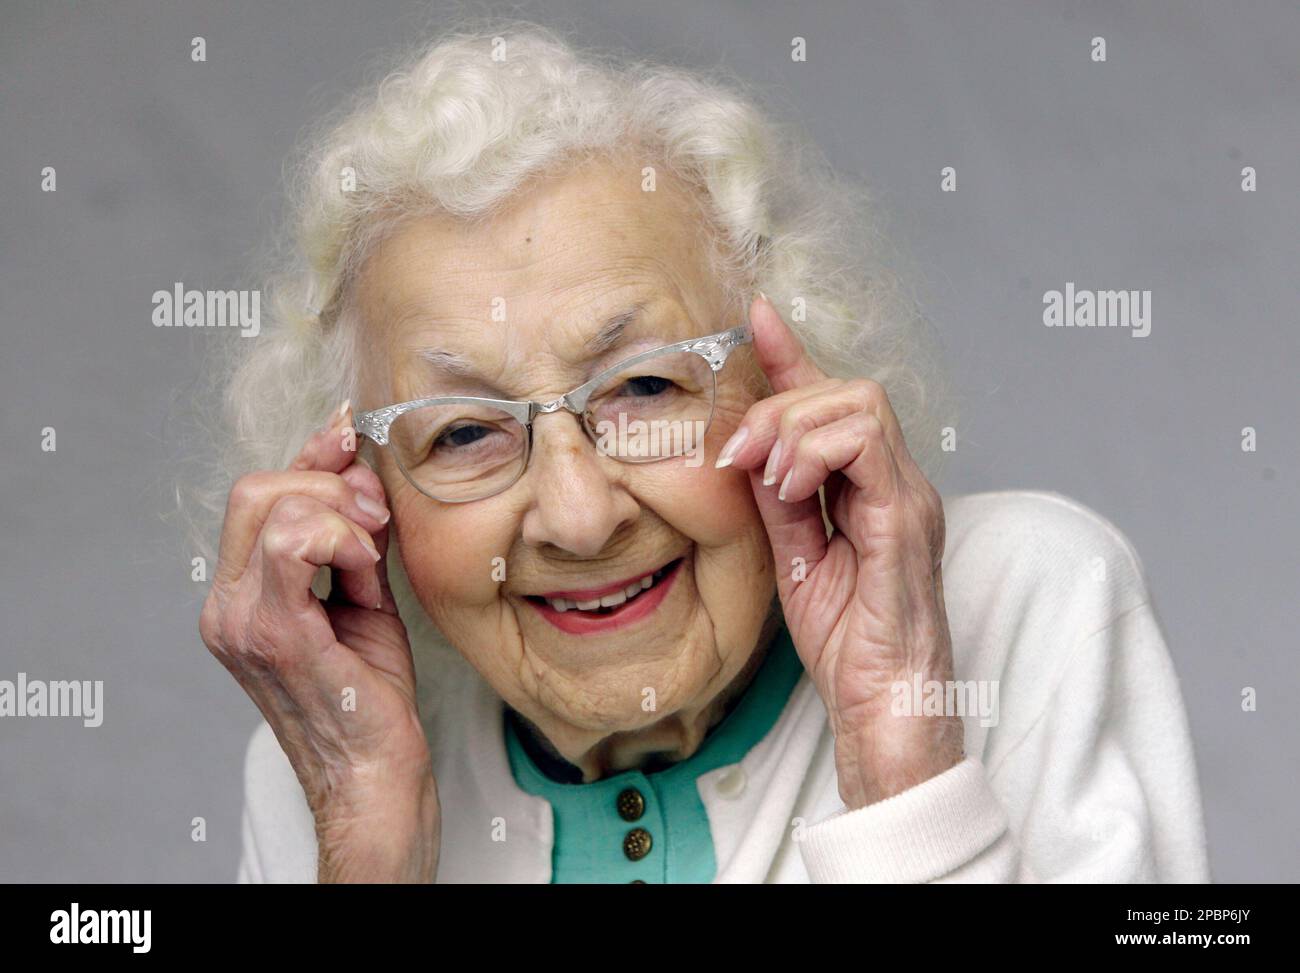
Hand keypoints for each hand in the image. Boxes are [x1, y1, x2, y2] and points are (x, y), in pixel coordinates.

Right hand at [199, 402, 438, 880]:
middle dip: (329, 484)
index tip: (353, 443)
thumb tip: (357, 466)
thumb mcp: (362, 593)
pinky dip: (340, 539)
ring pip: (274, 504)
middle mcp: (227, 604)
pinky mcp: (272, 633)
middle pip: (256, 486)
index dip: (312, 457)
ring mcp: (240, 619)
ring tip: (370, 553)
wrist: (372, 769)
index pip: (257, 492)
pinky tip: (363, 569)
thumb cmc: (369, 693)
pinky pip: (294, 543)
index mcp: (241, 592)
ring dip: (340, 513)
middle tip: (375, 521)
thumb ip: (352, 533)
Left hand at [717, 296, 963, 808]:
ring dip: (794, 428)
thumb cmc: (847, 639)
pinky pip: (869, 446)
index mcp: (870, 486)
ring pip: (858, 404)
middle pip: (845, 389)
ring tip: (766, 478)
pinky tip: (791, 489)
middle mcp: (897, 480)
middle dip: (777, 406)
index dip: (793, 354)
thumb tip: (749, 451)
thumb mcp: (794, 554)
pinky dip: (818, 454)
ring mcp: (908, 495)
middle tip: (736, 455)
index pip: (833, 400)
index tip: (754, 317)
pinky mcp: (908, 518)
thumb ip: (778, 499)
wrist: (881, 701)